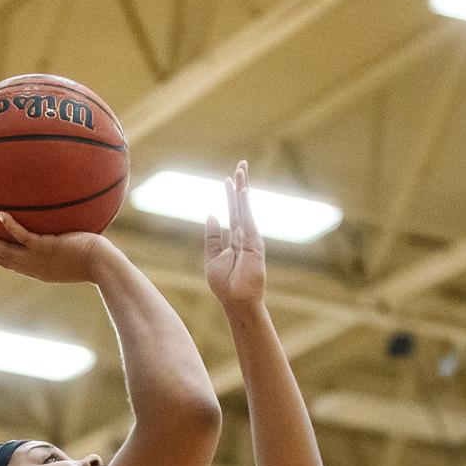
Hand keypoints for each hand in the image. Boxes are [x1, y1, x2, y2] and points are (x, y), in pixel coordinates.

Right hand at [0, 212, 117, 283]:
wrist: (104, 266)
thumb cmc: (98, 259)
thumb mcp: (79, 252)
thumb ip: (69, 242)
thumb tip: (71, 228)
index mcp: (40, 270)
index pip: (14, 264)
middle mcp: (36, 268)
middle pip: (3, 259)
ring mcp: (40, 259)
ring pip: (6, 252)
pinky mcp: (46, 248)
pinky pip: (23, 236)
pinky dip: (10, 226)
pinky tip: (0, 214)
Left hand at [204, 160, 265, 306]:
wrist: (236, 301)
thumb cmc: (226, 285)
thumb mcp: (213, 257)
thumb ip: (213, 237)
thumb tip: (211, 214)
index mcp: (235, 239)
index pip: (233, 212)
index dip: (230, 195)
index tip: (227, 179)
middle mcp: (245, 236)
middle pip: (241, 205)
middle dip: (240, 185)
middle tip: (240, 165)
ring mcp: (251, 238)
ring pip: (245, 208)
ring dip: (243, 189)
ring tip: (240, 170)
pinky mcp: (254, 244)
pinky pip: (248, 219)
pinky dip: (245, 204)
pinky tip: (242, 190)